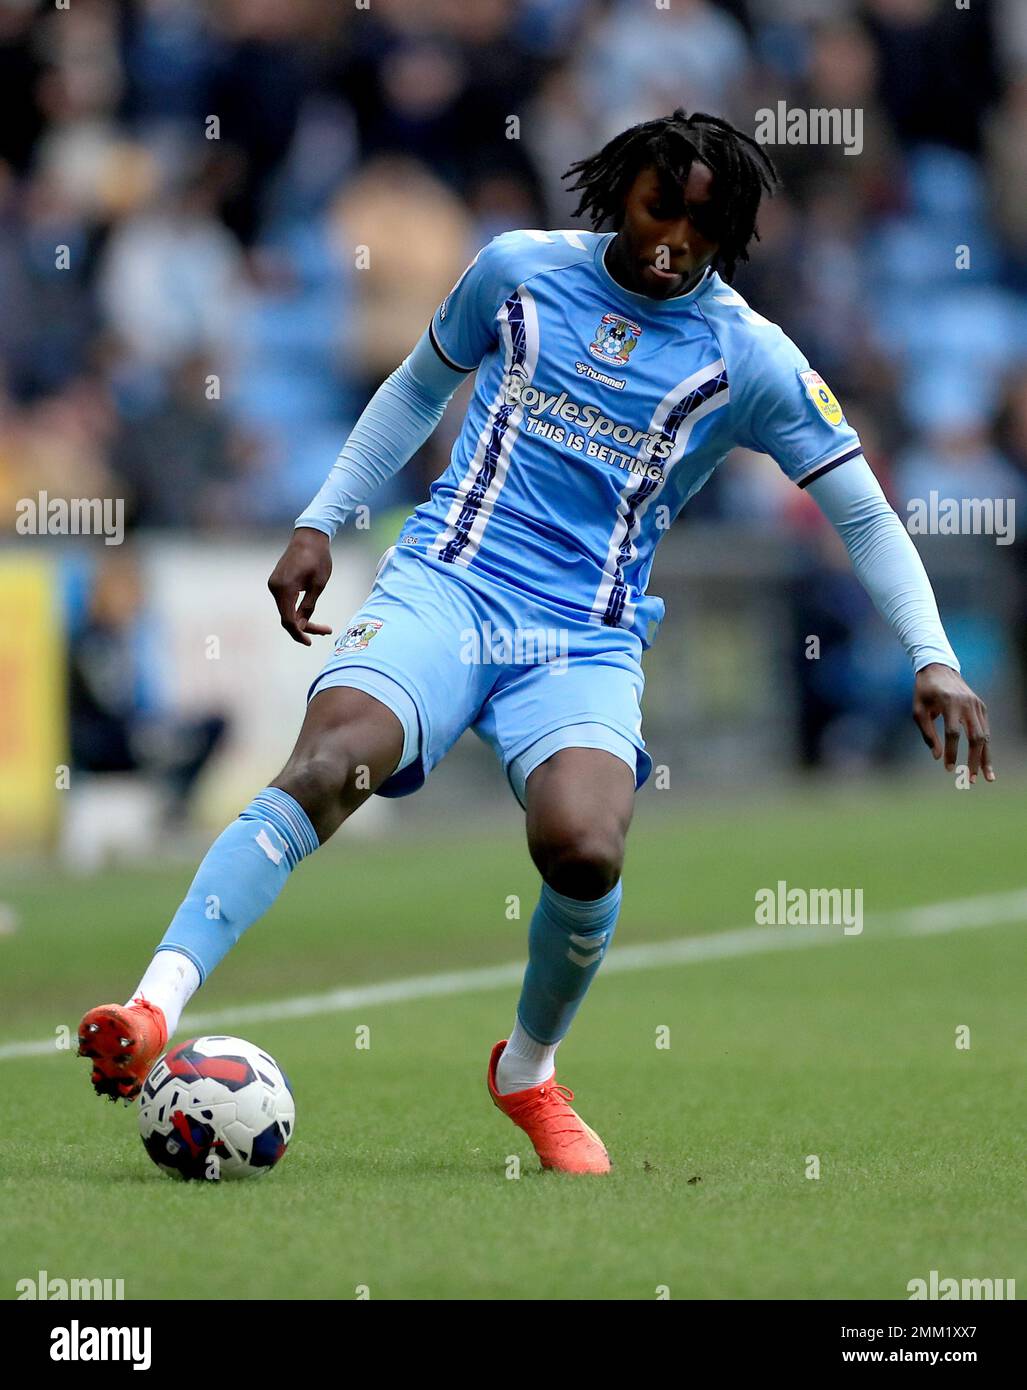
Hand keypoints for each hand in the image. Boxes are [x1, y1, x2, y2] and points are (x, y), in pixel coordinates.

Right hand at [267, 528, 333, 644]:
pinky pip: (285, 602)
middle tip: (326, 632)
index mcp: (284, 589)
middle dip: (304, 628)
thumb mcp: (319, 585)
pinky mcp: (277, 582)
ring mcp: (274, 584)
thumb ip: (309, 606)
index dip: (298, 633)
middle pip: (286, 617)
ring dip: (301, 620)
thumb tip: (301, 626)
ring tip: (323, 627)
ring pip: (286, 610)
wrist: (309, 536)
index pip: (288, 620)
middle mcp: (274, 587)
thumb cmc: (318, 558)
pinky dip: (296, 610)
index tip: (309, 642)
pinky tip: (309, 615)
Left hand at [912, 663, 994, 782]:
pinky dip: (985, 746)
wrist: (939, 668)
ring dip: (985, 757)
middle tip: (970, 779)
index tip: (948, 768)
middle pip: (975, 737)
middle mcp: (967, 704)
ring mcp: (977, 705)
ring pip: (985, 736)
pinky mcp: (981, 706)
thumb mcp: (918, 710)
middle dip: (974, 760)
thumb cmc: (924, 691)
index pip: (953, 733)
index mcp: (950, 703)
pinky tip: (984, 761)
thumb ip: (928, 734)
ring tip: (986, 777)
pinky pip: (985, 729)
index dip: (951, 752)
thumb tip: (937, 757)